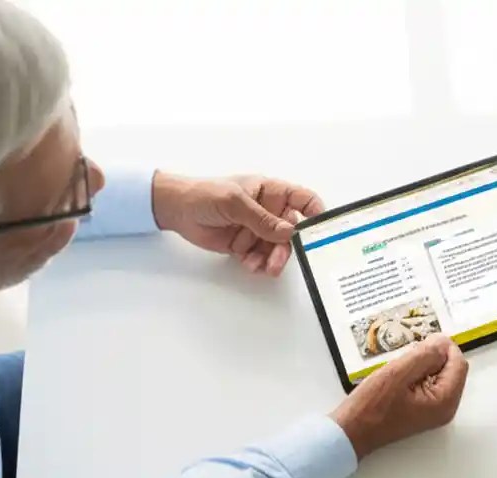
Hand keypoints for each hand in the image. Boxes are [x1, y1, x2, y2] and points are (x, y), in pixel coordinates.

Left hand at [152, 172, 324, 276]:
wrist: (176, 210)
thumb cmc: (205, 194)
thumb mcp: (235, 202)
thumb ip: (262, 219)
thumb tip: (289, 231)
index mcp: (270, 192)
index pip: (303, 199)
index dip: (315, 212)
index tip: (320, 230)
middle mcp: (268, 211)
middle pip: (292, 230)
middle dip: (288, 246)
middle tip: (279, 260)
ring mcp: (257, 229)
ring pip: (277, 248)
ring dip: (273, 258)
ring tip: (263, 267)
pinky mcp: (246, 245)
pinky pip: (261, 257)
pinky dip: (258, 263)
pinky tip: (250, 264)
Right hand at [330, 334, 468, 459]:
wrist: (351, 432)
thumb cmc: (371, 407)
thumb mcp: (398, 373)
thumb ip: (425, 355)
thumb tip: (442, 342)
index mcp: (445, 401)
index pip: (458, 363)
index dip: (443, 347)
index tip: (422, 340)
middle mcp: (445, 409)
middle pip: (451, 369)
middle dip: (433, 356)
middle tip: (407, 355)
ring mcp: (434, 411)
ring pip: (439, 375)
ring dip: (423, 365)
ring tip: (400, 369)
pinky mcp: (423, 411)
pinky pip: (428, 384)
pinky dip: (417, 375)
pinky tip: (398, 378)